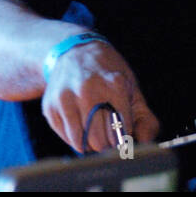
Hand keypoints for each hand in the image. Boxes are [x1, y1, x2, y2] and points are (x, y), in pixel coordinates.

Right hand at [40, 40, 159, 152]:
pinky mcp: (50, 106)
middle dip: (108, 144)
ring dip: (91, 144)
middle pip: (101, 140)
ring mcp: (66, 97)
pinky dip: (76, 139)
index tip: (124, 133)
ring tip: (96, 130)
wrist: (75, 51)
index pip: (122, 131)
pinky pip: (66, 138)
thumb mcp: (132, 89)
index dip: (124, 137)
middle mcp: (88, 89)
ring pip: (81, 142)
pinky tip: (81, 124)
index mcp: (114, 84)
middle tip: (109, 135)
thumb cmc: (108, 74)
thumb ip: (145, 119)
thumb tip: (143, 142)